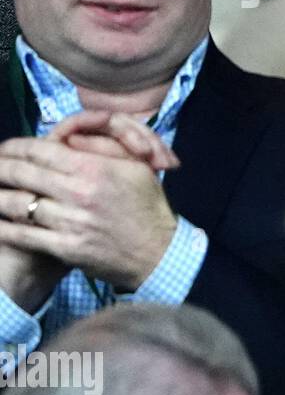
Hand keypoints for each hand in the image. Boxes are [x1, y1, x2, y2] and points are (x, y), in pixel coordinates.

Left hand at [0, 115, 179, 289]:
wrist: (159, 253)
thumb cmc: (148, 207)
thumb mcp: (136, 168)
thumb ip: (101, 148)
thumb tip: (65, 140)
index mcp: (94, 168)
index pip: (41, 150)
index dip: (14, 147)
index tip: (4, 149)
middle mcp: (79, 193)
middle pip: (22, 173)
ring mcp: (70, 222)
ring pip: (16, 204)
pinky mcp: (65, 248)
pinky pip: (22, 235)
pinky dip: (2, 228)